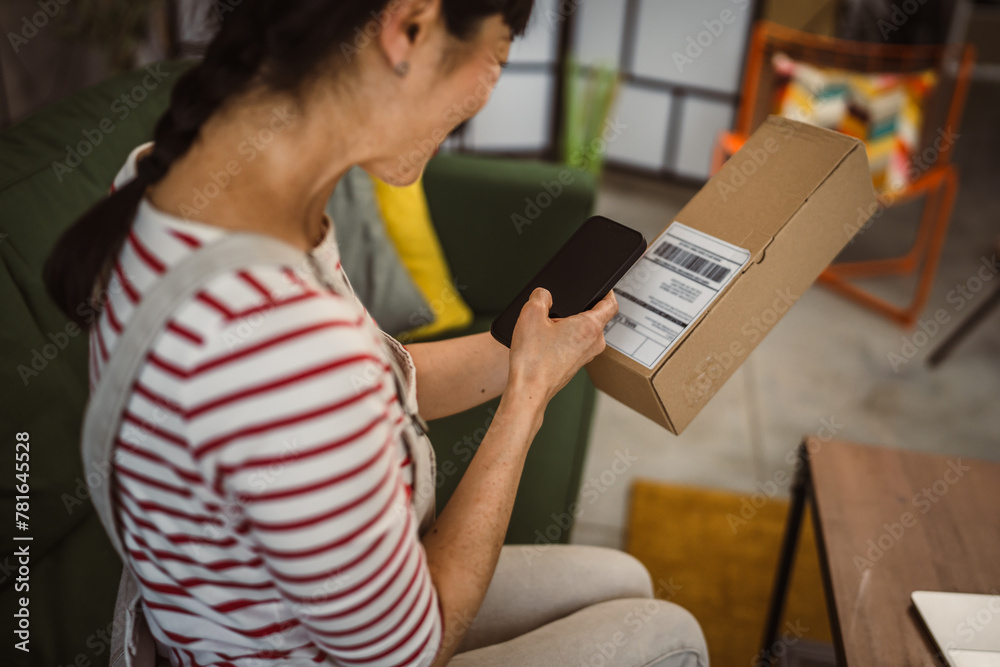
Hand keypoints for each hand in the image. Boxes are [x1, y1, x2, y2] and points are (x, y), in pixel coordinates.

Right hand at [507, 287, 617, 403]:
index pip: (611, 303)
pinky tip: (545, 343)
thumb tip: (544, 294)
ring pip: (583, 332)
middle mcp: (594, 342)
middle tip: (557, 309)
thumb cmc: (533, 360)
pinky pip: (575, 345)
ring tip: (546, 329)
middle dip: (578, 309)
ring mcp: (586, 356)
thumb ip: (540, 296)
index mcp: (591, 327)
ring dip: (569, 326)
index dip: (607, 291)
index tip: (602, 287)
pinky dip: (564, 340)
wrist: (528, 390)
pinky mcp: (576, 365)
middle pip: (595, 317)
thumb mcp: (530, 314)